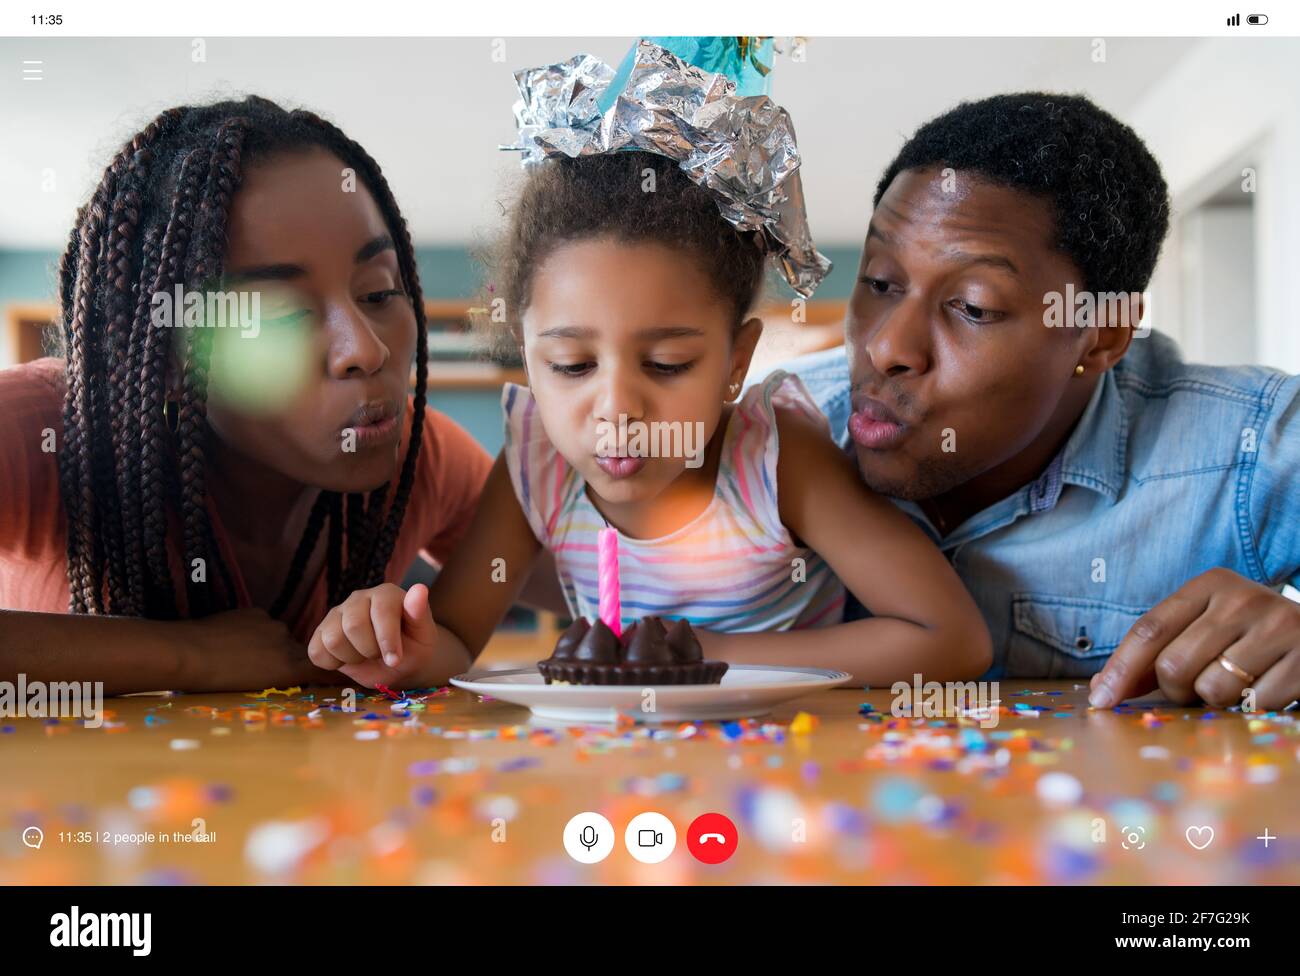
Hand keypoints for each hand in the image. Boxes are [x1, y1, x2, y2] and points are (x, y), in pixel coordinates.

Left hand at [185, 607, 322, 690]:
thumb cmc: (213, 683)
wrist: (184, 653)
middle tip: (262, 671)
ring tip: (241, 656)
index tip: (350, 675)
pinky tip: (231, 640)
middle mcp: (288, 644)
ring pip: (277, 637)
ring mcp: (271, 625)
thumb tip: (280, 671)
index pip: (323, 669)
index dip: (335, 672)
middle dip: (287, 659)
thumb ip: (276, 677)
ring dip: (267, 645)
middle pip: (297, 651)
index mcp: (290, 668)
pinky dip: (252, 632)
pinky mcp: (255, 612)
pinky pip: (261, 624)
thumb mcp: (253, 688)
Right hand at [308, 583, 437, 688]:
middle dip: (370, 650)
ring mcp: (337, 614)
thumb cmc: (413, 645)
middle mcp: (359, 598)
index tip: (395, 660)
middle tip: (381, 655)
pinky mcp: (321, 632)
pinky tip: (348, 659)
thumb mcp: (423, 633)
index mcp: (386, 594)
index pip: (380, 612)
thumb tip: (419, 589)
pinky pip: (316, 651)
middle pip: (353, 626)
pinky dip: (332, 663)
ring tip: (366, 655)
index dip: (387, 640)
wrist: (398, 662)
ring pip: (333, 640)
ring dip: (352, 657)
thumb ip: (420, 612)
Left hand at [1090, 568, 1299, 709]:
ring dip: (1214, 700)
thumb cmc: (1249, 635)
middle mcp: (1243, 599)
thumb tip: (1103, 690)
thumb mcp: (1203, 626)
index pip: (1149, 630)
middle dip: (1174, 690)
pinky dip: (1251, 708)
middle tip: (1194, 688)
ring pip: (1211, 689)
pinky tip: (1264, 688)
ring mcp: (1278, 626)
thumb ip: (1156, 653)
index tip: (1101, 700)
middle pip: (1174, 665)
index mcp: (1209, 584)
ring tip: (1234, 684)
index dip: (1120, 669)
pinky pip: (1254, 705)